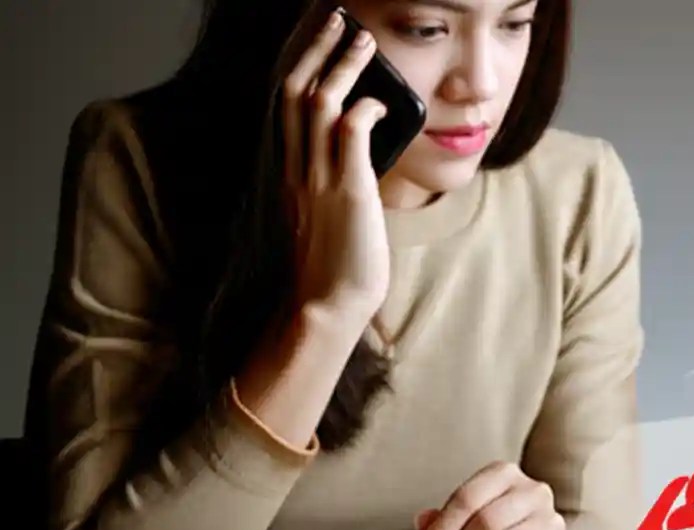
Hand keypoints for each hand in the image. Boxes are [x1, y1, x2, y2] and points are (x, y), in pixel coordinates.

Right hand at [282, 9, 390, 319]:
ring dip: (342, 66)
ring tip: (363, 40)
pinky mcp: (347, 194)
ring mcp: (319, 179)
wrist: (325, 308)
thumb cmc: (333, 268)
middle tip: (336, 18)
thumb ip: (334, 179)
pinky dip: (364, 111)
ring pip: (319, 103)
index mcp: (288, 173)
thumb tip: (358, 150)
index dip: (300, 63)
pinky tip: (380, 103)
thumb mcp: (327, 213)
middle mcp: (296, 169)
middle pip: (294, 90)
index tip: (315, 38)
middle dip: (316, 48)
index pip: (284, 103)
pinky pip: (349, 136)